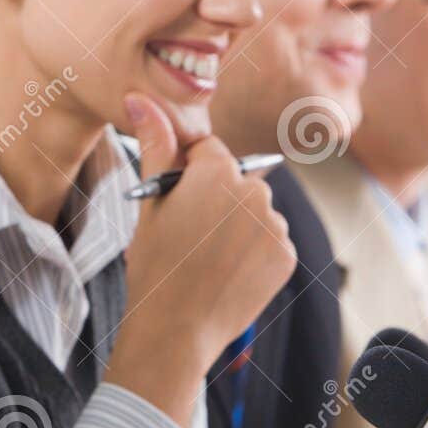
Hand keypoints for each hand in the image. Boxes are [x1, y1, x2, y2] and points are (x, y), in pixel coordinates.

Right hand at [106, 93, 295, 427]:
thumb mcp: (150, 204)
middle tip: (188, 238)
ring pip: (255, 213)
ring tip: (207, 260)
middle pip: (236, 182)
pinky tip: (228, 273)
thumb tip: (141, 97)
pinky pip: (270, 242)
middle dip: (217, 201)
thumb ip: (155, 145)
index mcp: (218, 172)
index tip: (178, 205)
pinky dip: (254, 253)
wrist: (176, 330)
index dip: (190, 177)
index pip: (208, 153)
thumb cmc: (156, 266)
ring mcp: (276, 226)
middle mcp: (256, 192)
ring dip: (238, 227)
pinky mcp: (287, 256)